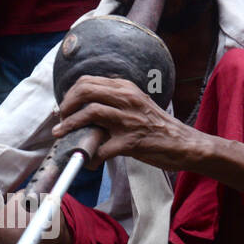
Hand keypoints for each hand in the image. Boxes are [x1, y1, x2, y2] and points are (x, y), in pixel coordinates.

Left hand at [52, 75, 199, 169]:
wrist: (182, 143)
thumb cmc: (156, 125)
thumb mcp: (135, 104)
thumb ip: (113, 102)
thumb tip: (84, 109)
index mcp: (126, 88)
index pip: (88, 81)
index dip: (70, 94)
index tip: (64, 108)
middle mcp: (127, 99)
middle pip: (85, 90)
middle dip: (66, 105)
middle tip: (60, 119)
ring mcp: (128, 119)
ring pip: (90, 113)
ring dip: (70, 125)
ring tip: (61, 134)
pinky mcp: (131, 141)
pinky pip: (101, 148)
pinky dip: (90, 156)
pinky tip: (88, 161)